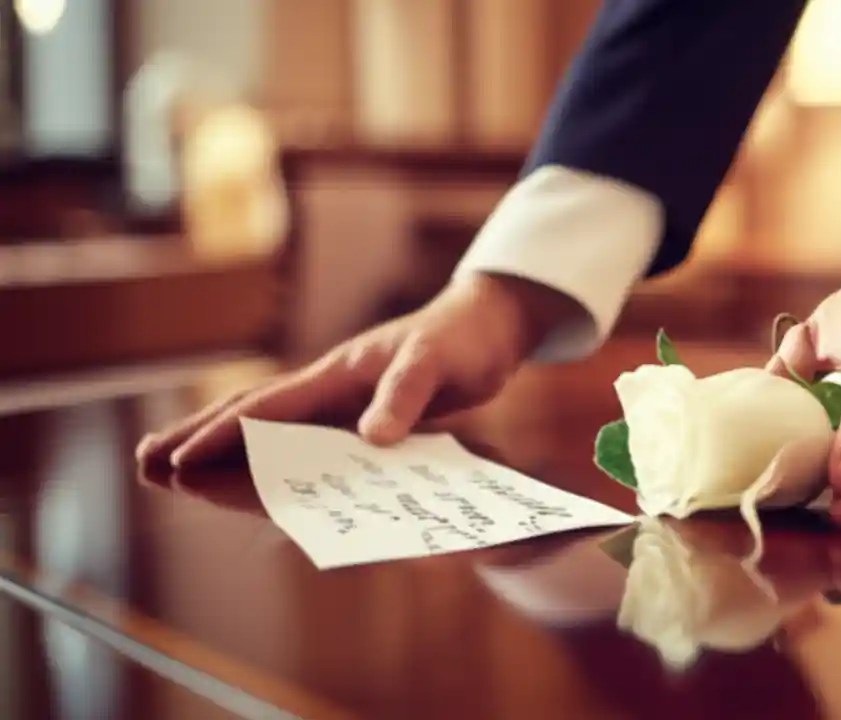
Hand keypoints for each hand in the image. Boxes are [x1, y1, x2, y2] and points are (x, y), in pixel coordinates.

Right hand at [137, 274, 579, 467]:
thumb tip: (371, 439)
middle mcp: (329, 388)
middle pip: (250, 415)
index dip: (222, 436)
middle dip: (197, 439)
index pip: (267, 408)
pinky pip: (304, 443)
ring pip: (269, 430)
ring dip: (224, 451)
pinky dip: (271, 460)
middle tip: (144, 465)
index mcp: (337, 374)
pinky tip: (254, 481)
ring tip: (174, 473)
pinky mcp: (358, 416)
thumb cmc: (462, 340)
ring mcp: (340, 402)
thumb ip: (405, 397)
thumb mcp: (437, 365)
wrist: (487, 327)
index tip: (178, 462)